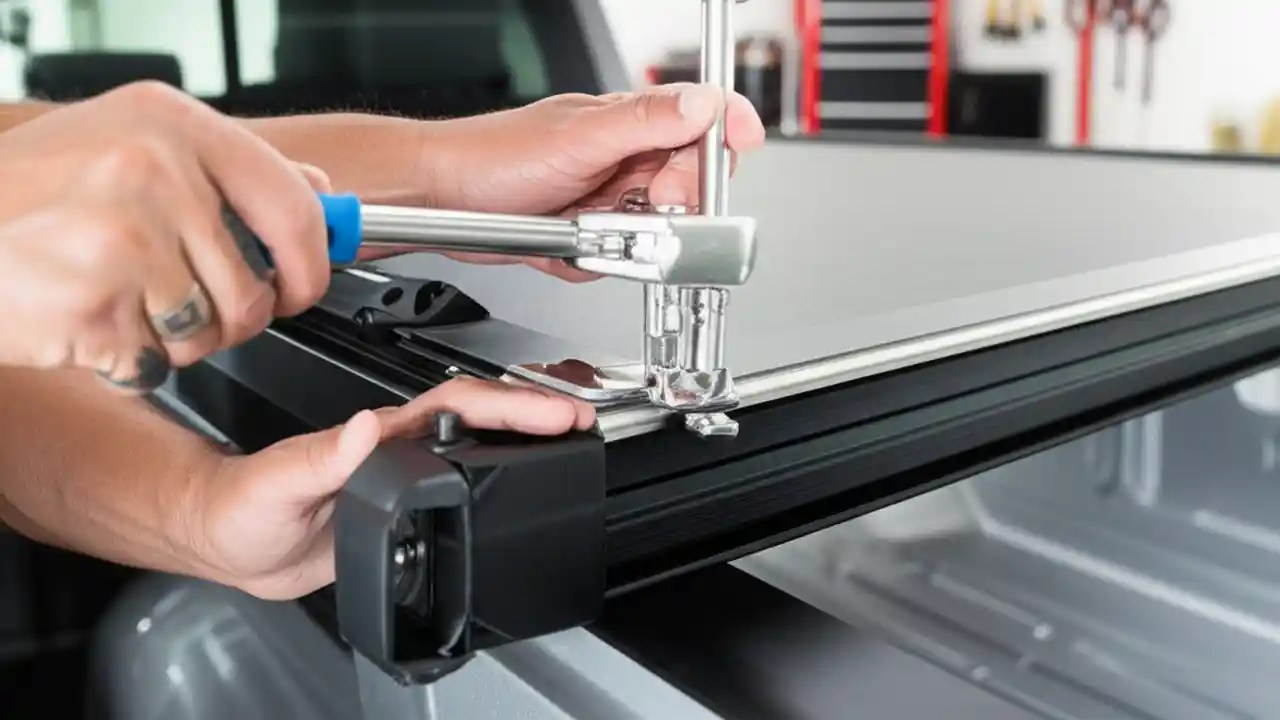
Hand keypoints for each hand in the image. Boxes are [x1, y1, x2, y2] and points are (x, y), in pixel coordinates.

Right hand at [0, 81, 330, 388]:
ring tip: (122, 300)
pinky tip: (91, 318)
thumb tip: (319, 193)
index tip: (301, 285)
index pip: (295, 208)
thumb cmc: (33, 195)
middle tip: (185, 303)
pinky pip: (156, 361)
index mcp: (173, 125)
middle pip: (254, 291)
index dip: (311, 264)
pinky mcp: (95, 304)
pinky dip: (130, 359)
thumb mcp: (133, 144)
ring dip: (176, 339)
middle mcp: (153, 171)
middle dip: (233, 318)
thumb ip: (228, 170)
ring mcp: (123, 238)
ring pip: (209, 334)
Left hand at [186, 376, 595, 599]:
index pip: (455, 406)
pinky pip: (463, 474)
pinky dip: (502, 465)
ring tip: (572, 435)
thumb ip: (321, 459)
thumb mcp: (275, 486)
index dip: (508, 405)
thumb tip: (365, 428)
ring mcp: (400, 470)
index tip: (551, 411)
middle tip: (584, 417)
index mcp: (375, 435)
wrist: (224, 537)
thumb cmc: (240, 508)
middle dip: (536, 409)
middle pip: (480, 413)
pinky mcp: (400, 500)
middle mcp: (392, 445)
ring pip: (477, 437)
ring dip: (526, 432)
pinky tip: (524, 474)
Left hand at [395, 83, 766, 280]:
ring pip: (655, 231)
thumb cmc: (493, 157)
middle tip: (647, 208)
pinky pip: (618, 259)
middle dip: (671, 207)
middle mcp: (623, 155)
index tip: (739, 147)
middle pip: (689, 186)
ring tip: (591, 226)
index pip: (701, 122)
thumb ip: (645, 120)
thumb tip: (705, 105)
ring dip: (626, 240)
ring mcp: (607, 195)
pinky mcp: (591, 232)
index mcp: (628, 120)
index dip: (724, 137)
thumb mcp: (578, 137)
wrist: (441, 198)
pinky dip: (596, 261)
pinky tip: (569, 244)